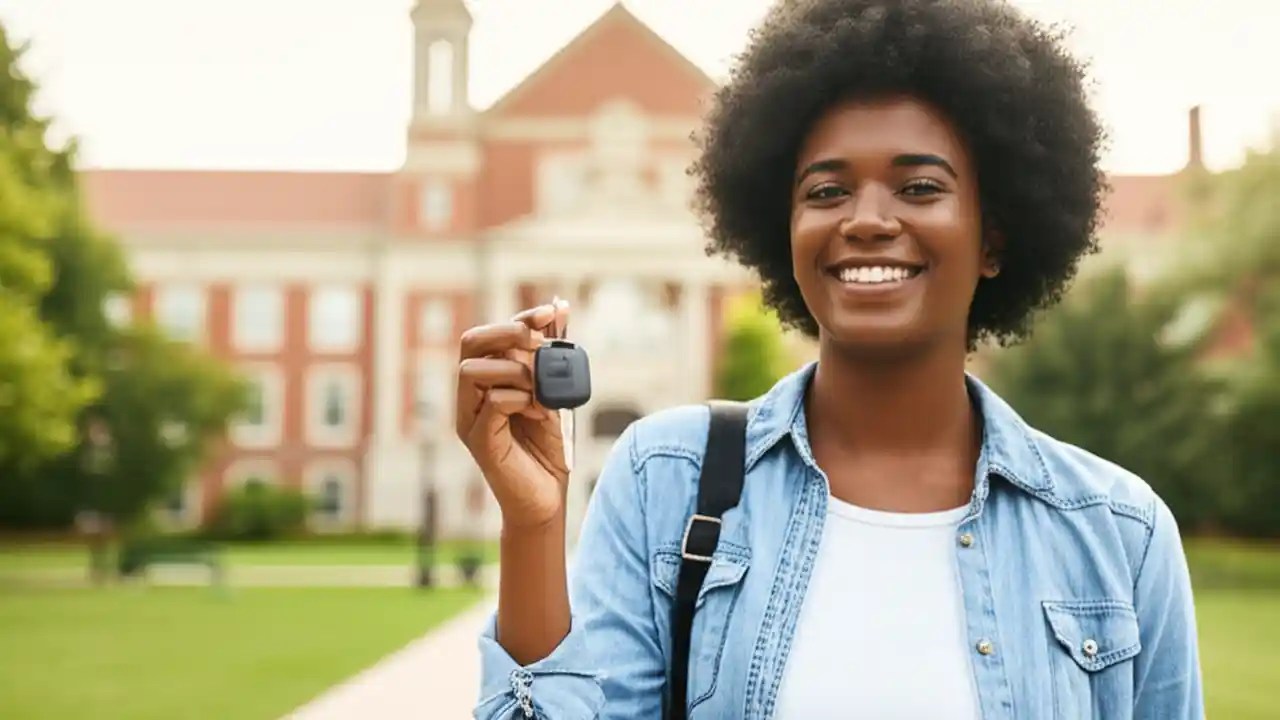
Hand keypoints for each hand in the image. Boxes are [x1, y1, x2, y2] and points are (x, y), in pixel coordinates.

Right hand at [456, 299, 570, 529]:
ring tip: (542, 392)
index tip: (551, 313)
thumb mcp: (553, 392)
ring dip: (515, 371)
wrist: (547, 498)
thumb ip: (552, 355)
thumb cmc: (547, 446)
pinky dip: (520, 399)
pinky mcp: (480, 442)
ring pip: (472, 371)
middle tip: (539, 346)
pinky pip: (492, 404)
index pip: (489, 334)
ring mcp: (470, 419)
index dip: (520, 317)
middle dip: (508, 334)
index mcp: (485, 381)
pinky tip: (541, 413)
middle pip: (470, 343)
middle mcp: (470, 397)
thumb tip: (560, 308)